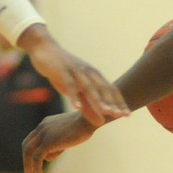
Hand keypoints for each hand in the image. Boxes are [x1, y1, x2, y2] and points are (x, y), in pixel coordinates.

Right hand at [15, 25, 129, 126]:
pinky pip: (70, 85)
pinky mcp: (62, 70)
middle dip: (113, 103)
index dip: (119, 103)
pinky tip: (76, 108)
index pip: (110, 90)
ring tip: (106, 112)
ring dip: (98, 100)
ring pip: (89, 87)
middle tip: (121, 115)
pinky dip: (74, 96)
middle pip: (103, 89)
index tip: (127, 115)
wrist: (45, 49)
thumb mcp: (76, 91)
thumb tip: (100, 123)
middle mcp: (88, 72)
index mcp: (94, 75)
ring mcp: (76, 70)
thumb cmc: (62, 72)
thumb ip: (87, 106)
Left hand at [23, 111, 95, 172]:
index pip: (31, 138)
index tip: (31, 161)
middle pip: (27, 145)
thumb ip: (56, 144)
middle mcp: (41, 128)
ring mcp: (44, 134)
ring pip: (29, 152)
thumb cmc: (82, 127)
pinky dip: (36, 167)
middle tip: (28, 171)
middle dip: (26, 159)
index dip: (30, 151)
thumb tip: (48, 157)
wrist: (87, 120)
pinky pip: (37, 157)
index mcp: (45, 123)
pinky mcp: (48, 142)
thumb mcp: (66, 134)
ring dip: (28, 165)